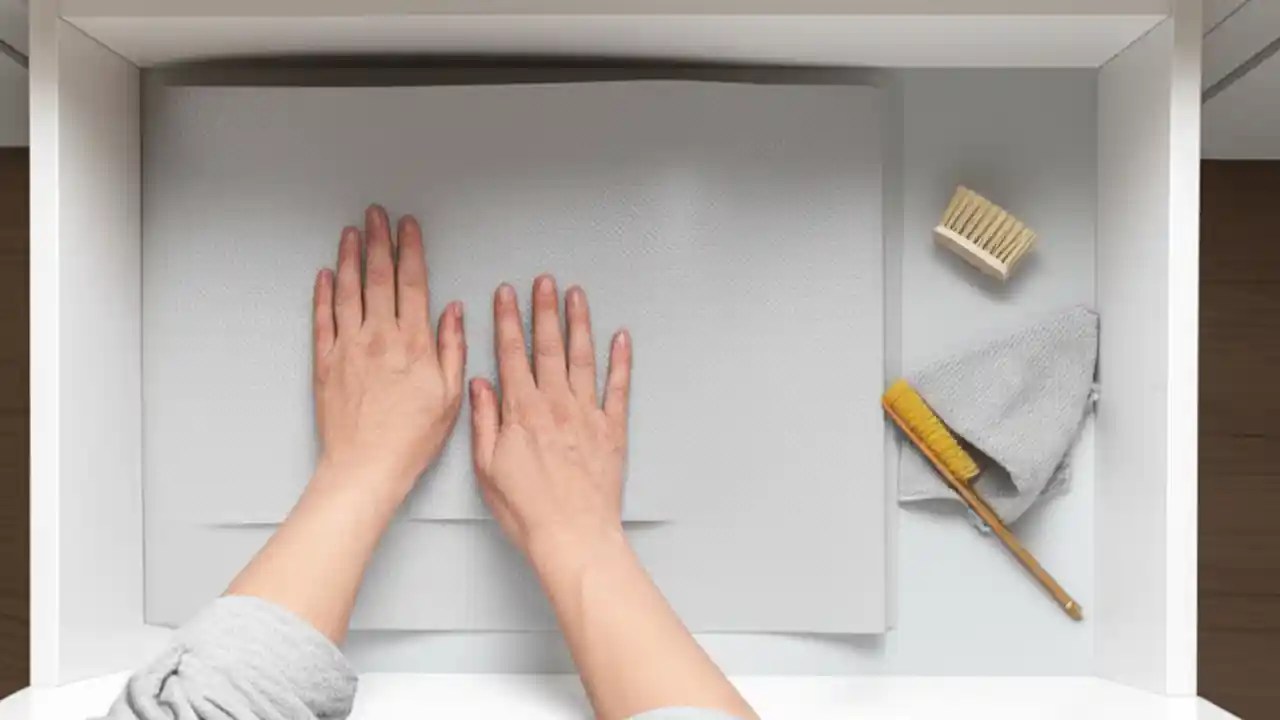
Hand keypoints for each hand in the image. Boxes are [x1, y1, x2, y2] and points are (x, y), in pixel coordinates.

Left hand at [311, 205, 465, 502]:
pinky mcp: (326, 363)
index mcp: (414, 343)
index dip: (411, 251)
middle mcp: (380, 337)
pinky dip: (323, 294)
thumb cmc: (412, 438)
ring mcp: (349, 347)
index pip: (413, 283)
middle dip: (378, 241)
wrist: (366, 466)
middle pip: (378, 278)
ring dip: (350, 257)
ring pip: (348, 291)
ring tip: (351, 232)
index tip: (408, 227)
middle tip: (375, 215)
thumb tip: (452, 311)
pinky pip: (323, 319)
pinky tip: (326, 275)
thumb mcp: (449, 396)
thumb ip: (451, 348)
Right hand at [469, 276, 631, 566]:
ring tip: (577, 295)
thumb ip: (484, 421)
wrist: (573, 535)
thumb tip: (480, 386)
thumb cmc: (528, 510)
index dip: (508, 320)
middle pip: (548, 346)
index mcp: (521, 412)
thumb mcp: (487, 468)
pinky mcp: (612, 430)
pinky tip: (621, 339)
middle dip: (544, 309)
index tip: (507, 295)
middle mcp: (555, 405)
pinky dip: (621, 361)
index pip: (512, 354)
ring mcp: (587, 414)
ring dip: (579, 323)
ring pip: (582, 358)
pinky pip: (618, 387)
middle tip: (545, 281)